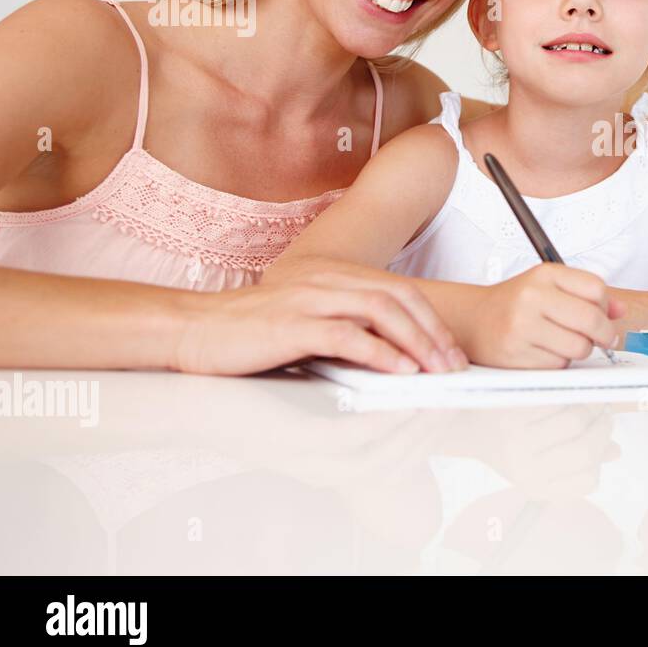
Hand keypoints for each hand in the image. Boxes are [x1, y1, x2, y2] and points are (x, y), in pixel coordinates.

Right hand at [174, 264, 467, 375]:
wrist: (194, 327)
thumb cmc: (251, 331)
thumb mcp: (307, 320)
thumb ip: (346, 327)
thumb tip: (391, 355)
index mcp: (335, 276)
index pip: (400, 291)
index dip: (431, 320)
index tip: (450, 350)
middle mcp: (328, 280)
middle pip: (399, 298)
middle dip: (433, 332)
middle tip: (453, 364)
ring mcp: (311, 299)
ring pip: (381, 312)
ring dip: (416, 342)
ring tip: (436, 370)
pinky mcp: (292, 324)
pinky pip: (347, 335)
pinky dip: (379, 352)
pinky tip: (398, 371)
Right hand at [463, 263, 625, 368]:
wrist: (473, 319)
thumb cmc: (517, 302)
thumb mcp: (550, 287)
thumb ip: (587, 295)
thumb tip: (621, 310)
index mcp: (545, 274)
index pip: (596, 289)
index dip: (606, 306)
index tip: (603, 315)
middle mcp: (532, 296)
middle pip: (591, 320)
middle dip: (604, 334)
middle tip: (603, 338)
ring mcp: (521, 326)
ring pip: (578, 348)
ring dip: (578, 350)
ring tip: (563, 341)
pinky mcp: (515, 354)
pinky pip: (558, 365)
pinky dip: (558, 362)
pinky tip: (544, 351)